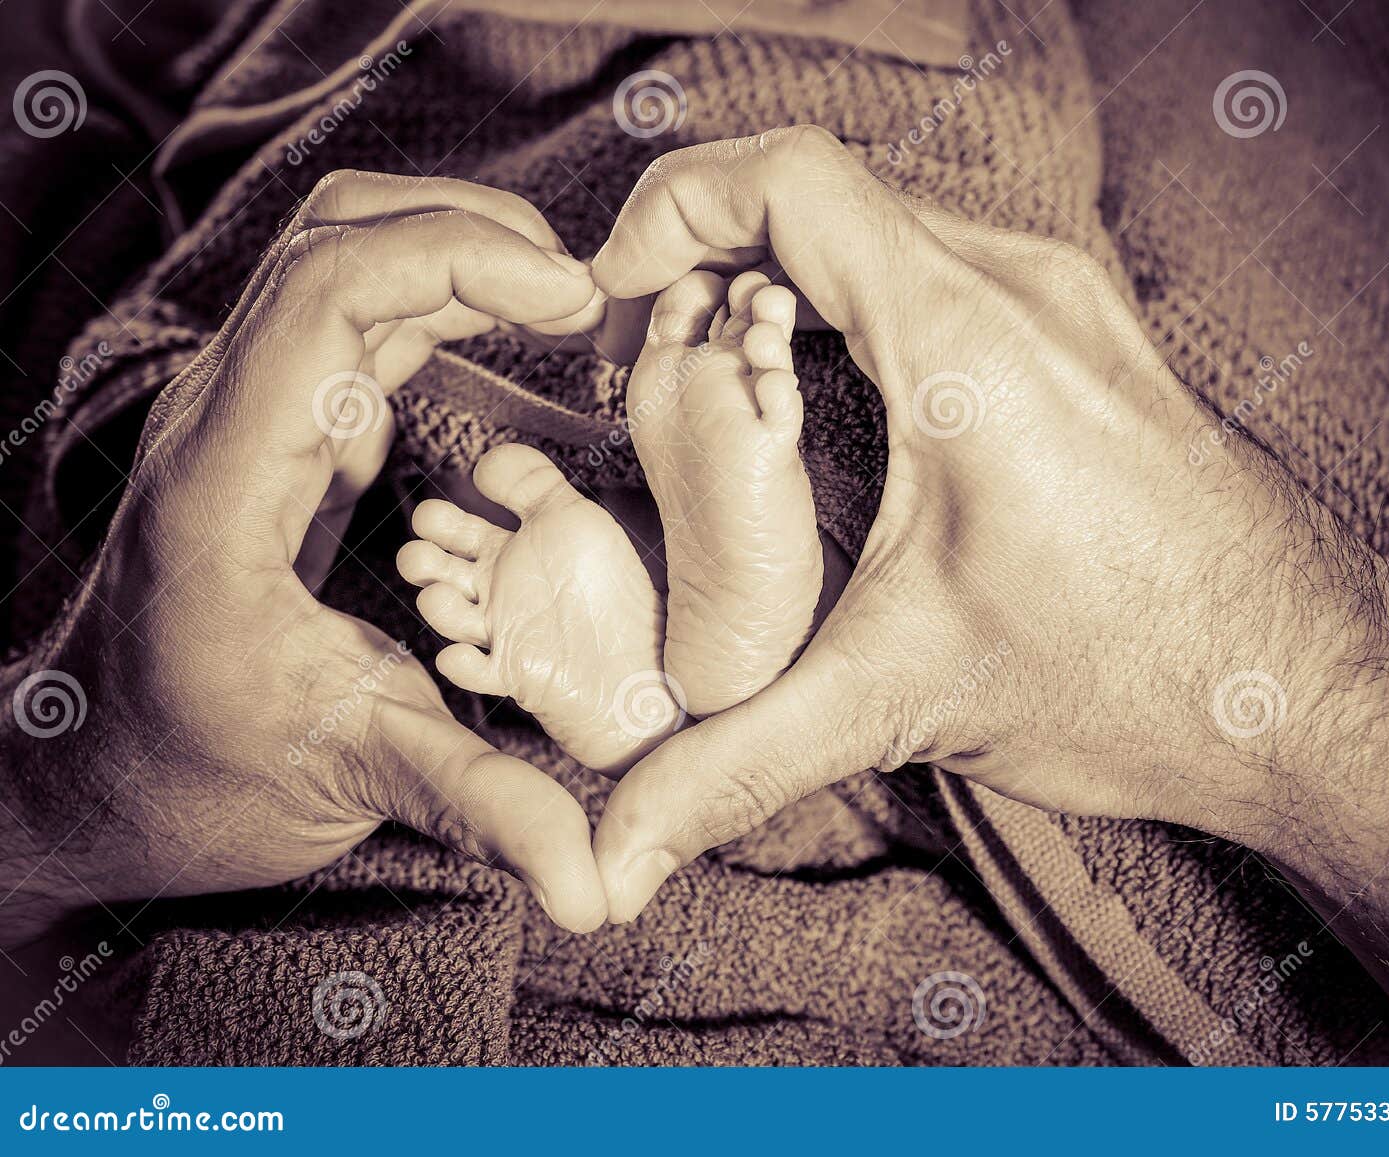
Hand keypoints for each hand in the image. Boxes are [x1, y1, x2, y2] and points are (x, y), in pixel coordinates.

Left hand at [0, 171, 613, 942]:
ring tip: (561, 297)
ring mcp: (245, 417)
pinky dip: (438, 296)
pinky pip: (353, 318)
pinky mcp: (276, 434)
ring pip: (337, 257)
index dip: (459, 259)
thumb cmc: (198, 774)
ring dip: (452, 248)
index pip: (327, 292)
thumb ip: (477, 806)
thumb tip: (592, 886)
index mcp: (229, 481)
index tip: (570, 297)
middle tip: (583, 289)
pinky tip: (508, 333)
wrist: (102, 779)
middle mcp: (224, 421)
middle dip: (467, 230)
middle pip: (330, 237)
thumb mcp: (348, 778)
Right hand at [585, 129, 1388, 911]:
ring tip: (727, 386)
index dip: (669, 211)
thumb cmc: (1143, 676)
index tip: (612, 300)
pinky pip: (947, 271)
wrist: (1315, 697)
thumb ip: (738, 764)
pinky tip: (834, 405)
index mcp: (968, 342)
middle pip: (823, 196)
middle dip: (709, 263)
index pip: (786, 179)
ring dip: (787, 283)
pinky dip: (860, 307)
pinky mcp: (1091, 341)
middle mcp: (1024, 289)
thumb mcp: (908, 702)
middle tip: (650, 367)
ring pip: (885, 229)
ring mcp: (1069, 305)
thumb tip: (621, 855)